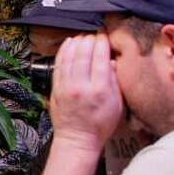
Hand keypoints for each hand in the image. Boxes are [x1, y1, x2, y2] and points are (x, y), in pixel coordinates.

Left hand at [48, 34, 123, 148]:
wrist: (78, 139)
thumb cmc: (101, 124)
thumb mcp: (118, 105)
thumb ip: (115, 82)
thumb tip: (111, 62)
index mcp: (100, 90)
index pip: (101, 59)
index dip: (102, 44)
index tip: (104, 37)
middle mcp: (82, 86)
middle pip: (84, 55)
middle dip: (89, 41)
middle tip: (94, 35)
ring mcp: (66, 87)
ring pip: (70, 58)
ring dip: (76, 44)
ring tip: (82, 37)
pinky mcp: (56, 89)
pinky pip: (59, 65)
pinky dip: (63, 52)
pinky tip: (68, 44)